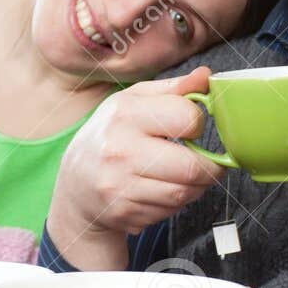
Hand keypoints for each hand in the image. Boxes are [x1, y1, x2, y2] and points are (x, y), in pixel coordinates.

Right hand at [45, 67, 225, 267]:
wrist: (76, 185)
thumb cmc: (111, 136)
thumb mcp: (134, 102)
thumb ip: (173, 89)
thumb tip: (206, 76)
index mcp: (125, 113)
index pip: (186, 117)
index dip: (197, 123)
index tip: (193, 128)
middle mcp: (119, 149)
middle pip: (191, 166)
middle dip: (210, 167)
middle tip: (210, 164)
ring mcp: (120, 184)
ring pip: (184, 192)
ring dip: (197, 187)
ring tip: (189, 177)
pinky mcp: (124, 211)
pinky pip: (169, 210)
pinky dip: (176, 203)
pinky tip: (165, 190)